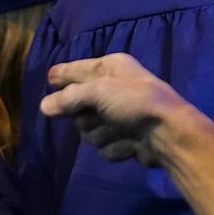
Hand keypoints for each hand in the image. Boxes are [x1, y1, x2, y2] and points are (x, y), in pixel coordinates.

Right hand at [40, 55, 196, 167]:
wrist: (169, 134)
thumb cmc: (135, 103)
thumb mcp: (98, 93)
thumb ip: (68, 99)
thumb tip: (44, 107)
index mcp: (111, 68)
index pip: (78, 70)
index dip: (64, 75)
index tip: (50, 79)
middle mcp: (114, 88)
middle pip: (78, 107)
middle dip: (85, 116)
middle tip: (98, 115)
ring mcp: (120, 116)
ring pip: (89, 130)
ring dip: (102, 134)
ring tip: (121, 130)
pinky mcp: (125, 139)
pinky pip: (104, 146)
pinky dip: (115, 146)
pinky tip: (130, 143)